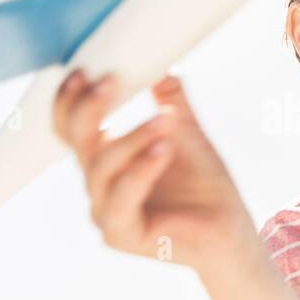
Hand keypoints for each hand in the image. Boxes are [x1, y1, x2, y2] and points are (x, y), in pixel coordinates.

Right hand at [51, 69, 256, 273]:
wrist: (230, 229)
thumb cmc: (205, 186)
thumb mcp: (185, 133)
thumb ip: (170, 101)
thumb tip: (163, 64)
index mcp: (105, 161)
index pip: (71, 128)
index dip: (70, 99)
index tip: (85, 70)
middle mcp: (98, 186)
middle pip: (77, 143)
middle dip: (90, 109)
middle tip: (112, 81)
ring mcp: (105, 213)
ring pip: (100, 168)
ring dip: (131, 138)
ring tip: (165, 118)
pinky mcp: (121, 235)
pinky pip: (120, 199)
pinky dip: (141, 170)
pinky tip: (164, 149)